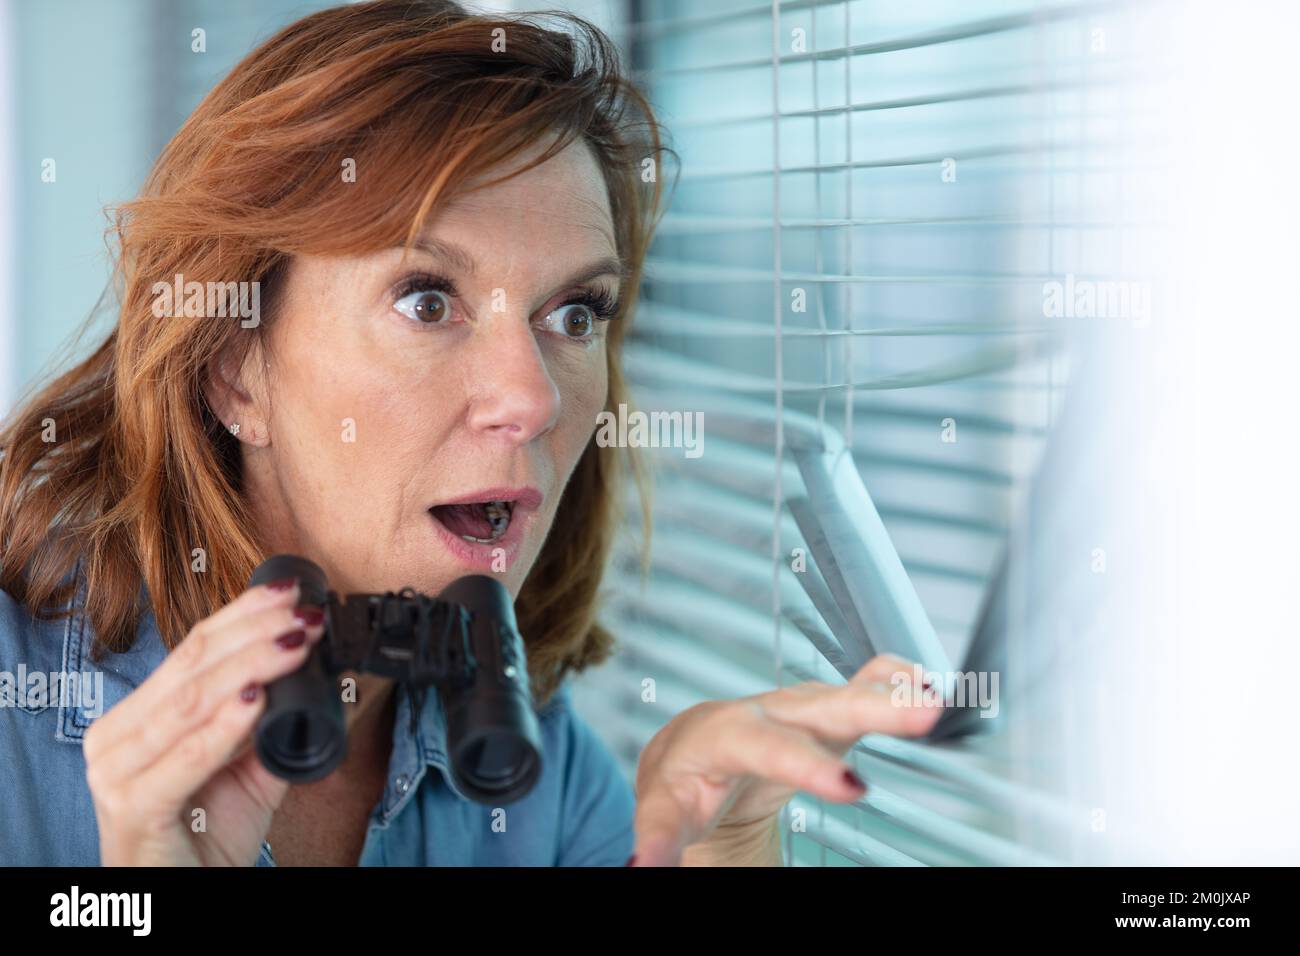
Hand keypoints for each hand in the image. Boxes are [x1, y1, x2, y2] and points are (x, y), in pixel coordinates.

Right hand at [83, 577, 325, 864]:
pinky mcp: (131, 808)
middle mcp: (116, 738)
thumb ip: (274, 722)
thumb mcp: (250, 769)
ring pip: (190, 702)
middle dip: (256, 632)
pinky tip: (255, 698)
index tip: (292, 592)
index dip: (243, 615)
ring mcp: (115, 772)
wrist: (189, 901)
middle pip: (193, 666)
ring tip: (296, 643)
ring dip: (251, 665)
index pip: (193, 650)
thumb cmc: (209, 837)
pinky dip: (222, 726)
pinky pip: (183, 758)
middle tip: (307, 615)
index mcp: (137, 718)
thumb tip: (326, 673)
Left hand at [628, 653, 942, 865]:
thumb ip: (656, 835)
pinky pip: (868, 684)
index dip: (810, 764)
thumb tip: (641, 864)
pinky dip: (898, 681)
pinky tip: (929, 686)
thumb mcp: (663, 808)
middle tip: (925, 715)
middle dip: (875, 707)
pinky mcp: (831, 710)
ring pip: (853, 691)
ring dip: (898, 693)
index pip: (769, 743)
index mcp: (727, 732)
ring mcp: (805, 706)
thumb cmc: (682, 779)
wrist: (696, 749)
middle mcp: (771, 710)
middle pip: (825, 704)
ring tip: (942, 702)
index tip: (851, 788)